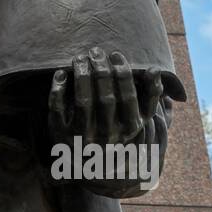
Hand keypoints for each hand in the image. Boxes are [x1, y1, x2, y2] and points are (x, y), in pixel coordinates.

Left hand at [46, 48, 164, 146]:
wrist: (88, 160)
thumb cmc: (115, 128)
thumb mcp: (137, 116)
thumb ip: (149, 95)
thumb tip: (154, 69)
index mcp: (129, 129)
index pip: (128, 98)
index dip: (123, 74)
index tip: (116, 54)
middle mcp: (107, 135)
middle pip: (106, 98)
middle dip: (101, 70)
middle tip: (96, 51)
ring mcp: (83, 137)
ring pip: (83, 101)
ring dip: (81, 75)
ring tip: (80, 57)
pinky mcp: (61, 135)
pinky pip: (58, 110)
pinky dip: (58, 89)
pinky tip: (61, 73)